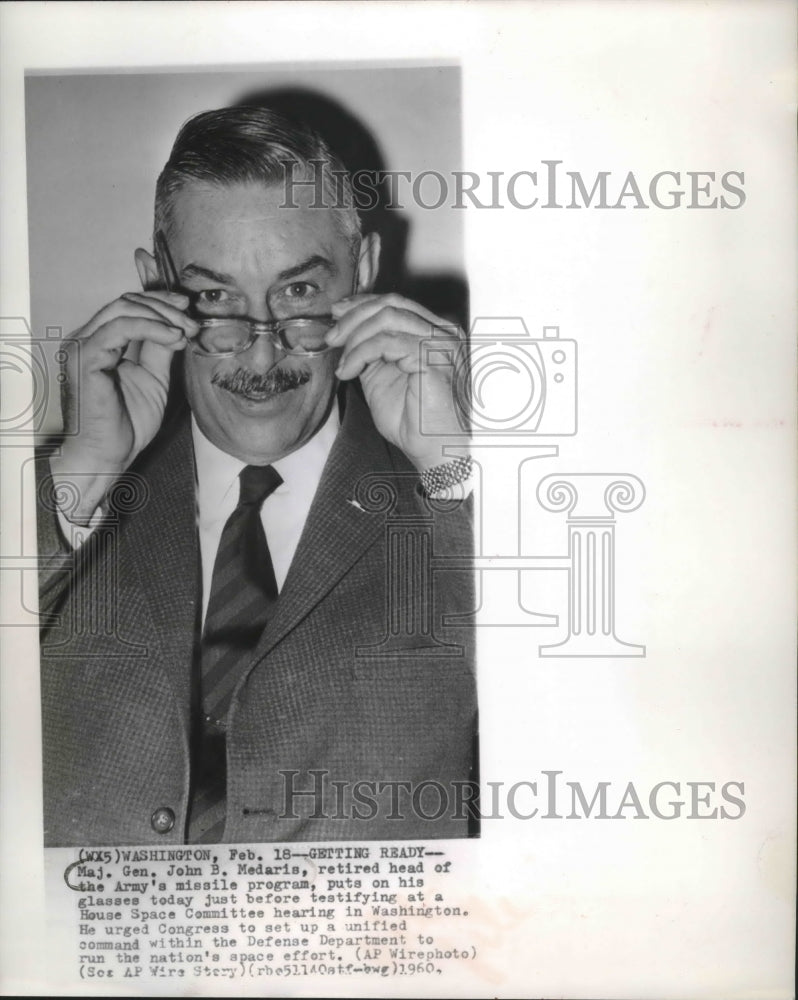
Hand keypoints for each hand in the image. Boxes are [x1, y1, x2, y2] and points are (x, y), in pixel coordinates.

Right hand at [50, 291, 196, 522]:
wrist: (108, 454)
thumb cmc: (126, 423)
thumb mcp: (154, 377)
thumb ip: (160, 348)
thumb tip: (178, 324)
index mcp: (100, 341)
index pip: (126, 304)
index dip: (155, 294)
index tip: (186, 300)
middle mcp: (87, 337)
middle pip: (127, 301)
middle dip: (165, 306)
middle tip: (192, 321)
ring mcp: (82, 345)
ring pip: (124, 308)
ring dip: (162, 315)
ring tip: (187, 331)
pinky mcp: (85, 356)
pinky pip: (120, 328)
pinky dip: (151, 328)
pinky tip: (174, 338)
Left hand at [327, 293, 465, 471]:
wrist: (436, 453)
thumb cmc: (416, 423)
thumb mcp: (383, 378)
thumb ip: (370, 351)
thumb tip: (344, 331)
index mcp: (435, 334)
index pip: (397, 303)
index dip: (362, 304)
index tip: (336, 314)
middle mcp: (444, 333)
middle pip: (392, 304)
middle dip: (354, 317)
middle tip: (331, 337)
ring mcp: (442, 344)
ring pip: (388, 319)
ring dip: (355, 338)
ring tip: (342, 362)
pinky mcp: (434, 359)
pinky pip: (387, 343)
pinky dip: (360, 353)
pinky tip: (349, 371)